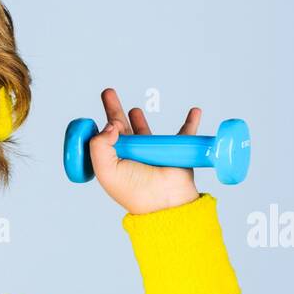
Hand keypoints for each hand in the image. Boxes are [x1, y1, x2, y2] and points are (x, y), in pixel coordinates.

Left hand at [88, 88, 201, 215]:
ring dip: (140, 119)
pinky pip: (185, 132)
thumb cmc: (134, 190)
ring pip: (145, 131)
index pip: (105, 139)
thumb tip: (110, 125)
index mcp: (115, 160)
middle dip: (113, 110)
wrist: (163, 201)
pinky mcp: (174, 150)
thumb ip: (99, 145)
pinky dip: (191, 122)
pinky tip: (194, 111)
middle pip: (120, 128)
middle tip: (108, 92)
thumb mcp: (106, 169)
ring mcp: (153, 153)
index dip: (105, 126)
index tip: (110, 121)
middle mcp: (132, 156)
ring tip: (135, 109)